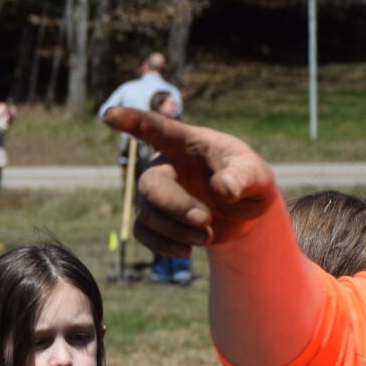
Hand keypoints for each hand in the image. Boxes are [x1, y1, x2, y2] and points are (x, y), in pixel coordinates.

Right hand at [102, 107, 278, 254]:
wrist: (243, 212)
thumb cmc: (248, 181)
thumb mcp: (256, 174)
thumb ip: (242, 177)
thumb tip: (223, 190)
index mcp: (186, 143)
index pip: (156, 128)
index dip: (132, 121)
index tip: (109, 115)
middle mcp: (164, 166)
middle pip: (151, 184)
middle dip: (176, 207)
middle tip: (206, 222)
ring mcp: (156, 194)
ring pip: (147, 213)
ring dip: (175, 230)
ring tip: (208, 238)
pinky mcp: (155, 220)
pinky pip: (143, 233)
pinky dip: (163, 245)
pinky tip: (187, 250)